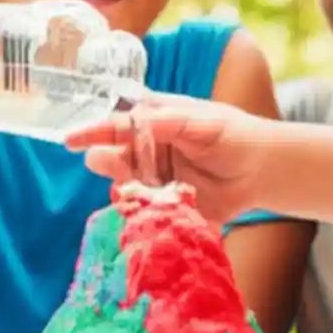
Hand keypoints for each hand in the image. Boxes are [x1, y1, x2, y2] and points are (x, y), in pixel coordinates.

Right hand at [64, 94, 267, 223]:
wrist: (262, 169)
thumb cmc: (233, 135)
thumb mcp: (203, 122)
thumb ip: (170, 122)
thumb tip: (137, 119)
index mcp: (153, 124)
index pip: (117, 126)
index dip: (92, 132)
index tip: (70, 140)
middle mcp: (148, 152)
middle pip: (117, 158)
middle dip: (107, 162)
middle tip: (101, 163)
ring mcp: (156, 180)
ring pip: (128, 186)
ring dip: (126, 188)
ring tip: (129, 190)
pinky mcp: (167, 205)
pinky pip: (147, 211)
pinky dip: (143, 213)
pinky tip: (145, 212)